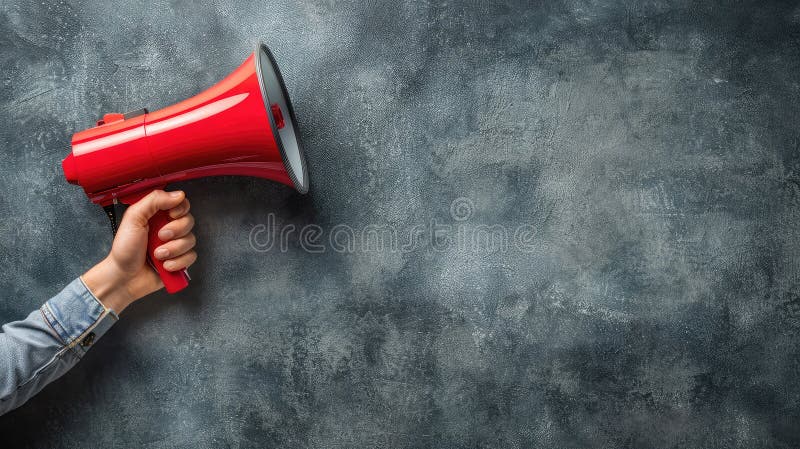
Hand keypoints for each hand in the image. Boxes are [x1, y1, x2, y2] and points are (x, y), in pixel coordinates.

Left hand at [81, 190, 197, 312]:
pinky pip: (191, 257)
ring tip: (157, 255)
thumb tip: (178, 195)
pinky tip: (164, 265)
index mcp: (158, 215)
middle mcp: (169, 227)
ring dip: (173, 249)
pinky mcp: (180, 260)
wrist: (124, 277)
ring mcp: (175, 244)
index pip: (180, 203)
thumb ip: (154, 201)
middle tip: (160, 236)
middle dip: (176, 230)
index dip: (180, 208)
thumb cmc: (124, 249)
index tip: (171, 215)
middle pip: (189, 221)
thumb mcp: (133, 218)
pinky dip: (178, 262)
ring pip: (191, 240)